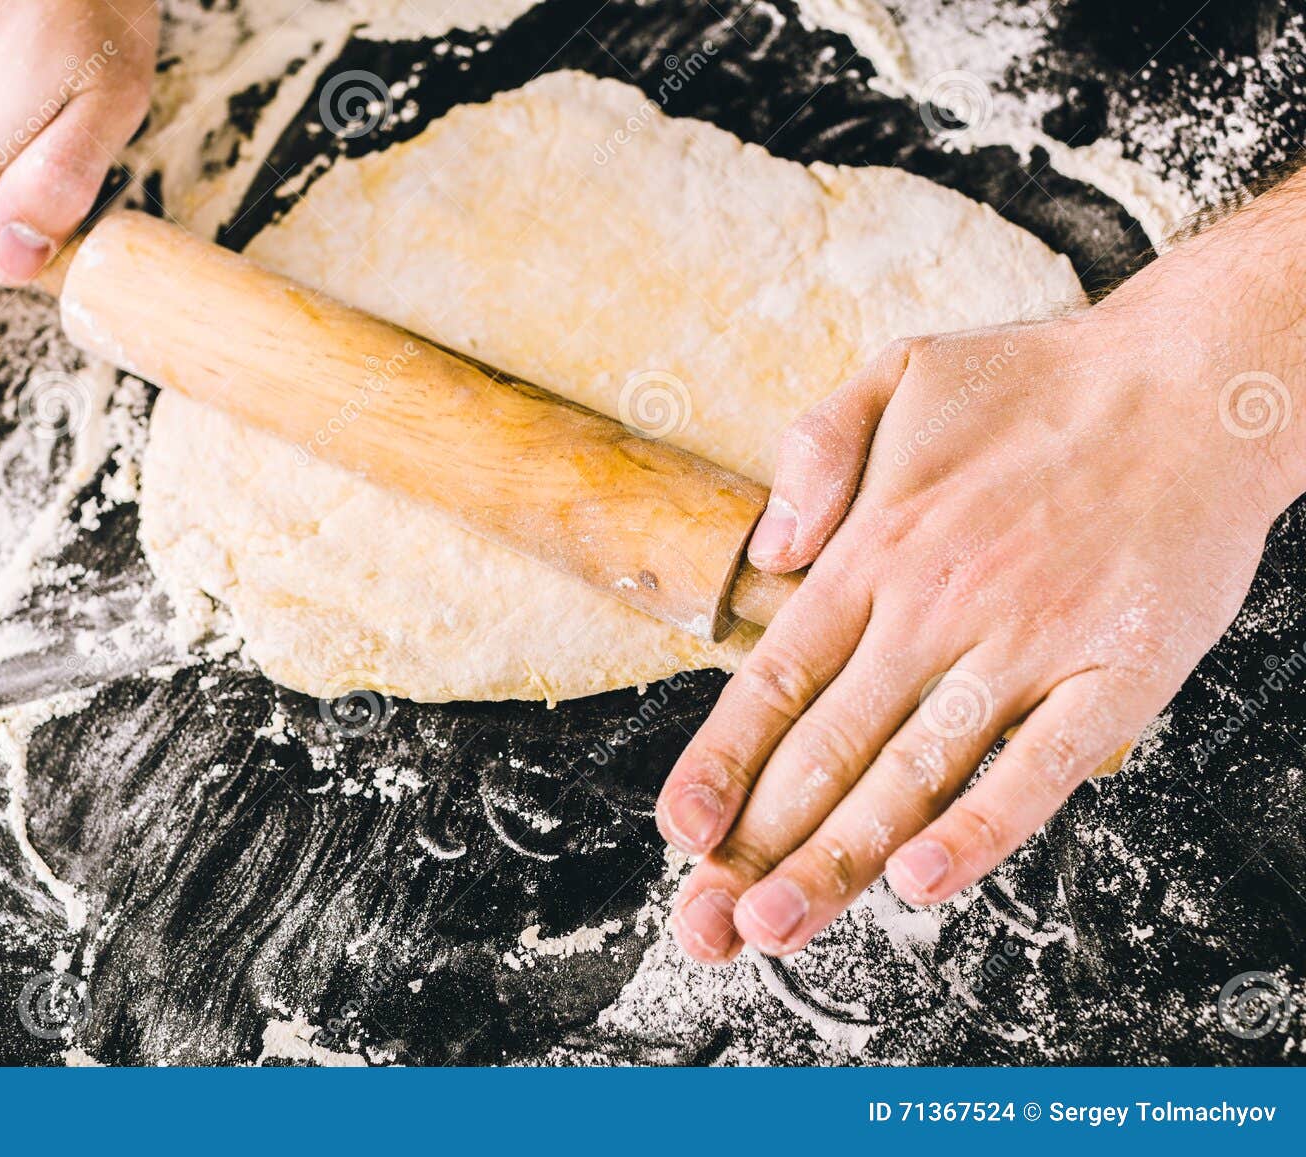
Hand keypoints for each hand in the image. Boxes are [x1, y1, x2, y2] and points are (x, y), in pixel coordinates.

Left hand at [656, 173, 1305, 962]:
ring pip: (912, 774)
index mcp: (877, 549)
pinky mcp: (1113, 675)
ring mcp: (1025, 645)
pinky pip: (1036, 768)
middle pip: (827, 749)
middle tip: (702, 925)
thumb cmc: (1043, 385)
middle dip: (757, 846)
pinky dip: (979, 828)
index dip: (721, 762)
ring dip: (837, 860)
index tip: (681, 831)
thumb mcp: (902, 374)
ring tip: (773, 929)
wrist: (1201, 383)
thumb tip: (769, 550)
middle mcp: (934, 607)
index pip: (777, 678)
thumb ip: (816, 451)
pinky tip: (921, 881)